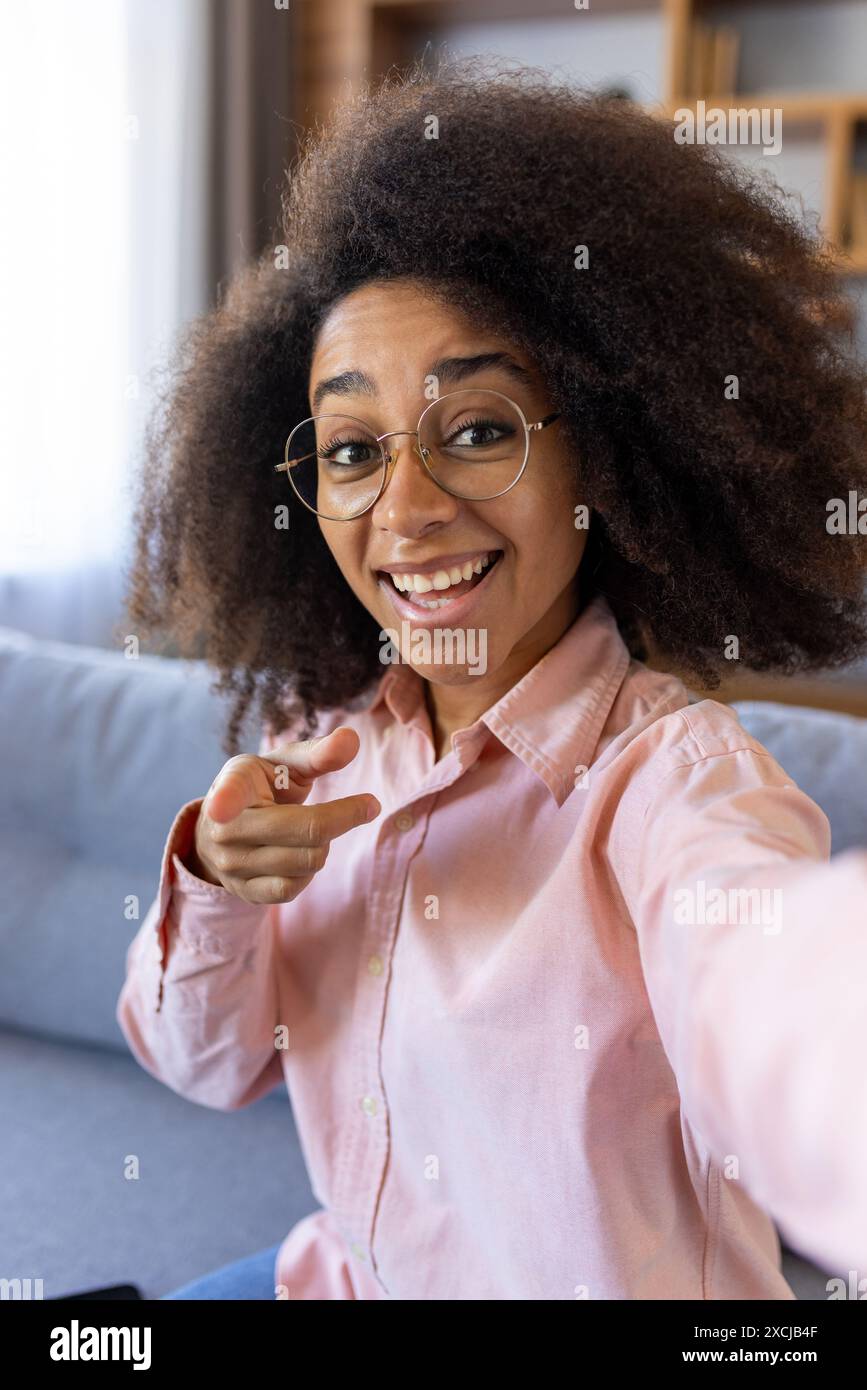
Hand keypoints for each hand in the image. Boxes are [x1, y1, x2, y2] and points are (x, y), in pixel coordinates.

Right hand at [185, 726, 379, 903]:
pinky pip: (292, 888)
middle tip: (368, 805)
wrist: (219, 833)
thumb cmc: (261, 788)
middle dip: (345, 816)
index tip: (220, 807)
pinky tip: (302, 854)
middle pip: (307, 830)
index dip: (227, 799)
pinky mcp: (243, 891)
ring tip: (317, 829)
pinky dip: (309, 872)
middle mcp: (224, 828)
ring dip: (325, 844)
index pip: (231, 791)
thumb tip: (351, 739)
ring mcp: (230, 864)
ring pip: (309, 861)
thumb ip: (317, 752)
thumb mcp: (283, 764)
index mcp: (234, 784)